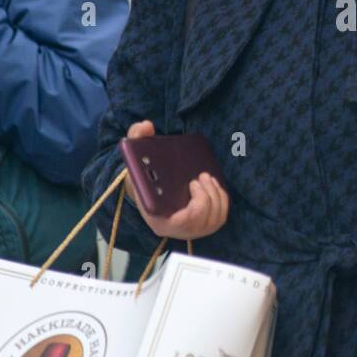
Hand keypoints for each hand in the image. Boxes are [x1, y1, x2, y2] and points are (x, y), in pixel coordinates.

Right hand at [123, 120, 229, 240]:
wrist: (149, 192)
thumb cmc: (143, 178)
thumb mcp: (134, 160)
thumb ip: (136, 139)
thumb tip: (146, 125)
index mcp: (158, 220)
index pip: (184, 222)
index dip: (197, 204)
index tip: (192, 182)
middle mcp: (177, 231)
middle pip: (203, 220)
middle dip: (208, 196)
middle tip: (202, 176)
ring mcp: (192, 230)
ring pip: (215, 219)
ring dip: (216, 196)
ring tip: (207, 177)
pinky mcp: (204, 225)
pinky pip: (220, 216)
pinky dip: (221, 200)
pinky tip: (214, 185)